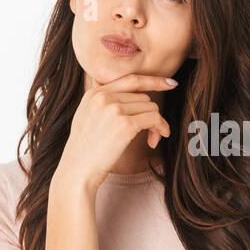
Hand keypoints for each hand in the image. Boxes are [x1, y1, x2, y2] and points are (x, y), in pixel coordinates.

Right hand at [55, 73, 175, 192]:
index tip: (171, 83)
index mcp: (95, 93)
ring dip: (156, 124)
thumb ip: (99, 100)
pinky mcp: (125, 124)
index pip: (131, 79)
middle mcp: (104, 97)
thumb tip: (111, 86)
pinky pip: (155, 118)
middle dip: (151, 115)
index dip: (153, 80)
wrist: (78, 170)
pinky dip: (161, 127)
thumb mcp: (85, 115)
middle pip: (144, 98)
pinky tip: (157, 139)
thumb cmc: (85, 149)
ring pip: (151, 107)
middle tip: (151, 133)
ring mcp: (114, 109)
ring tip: (150, 139)